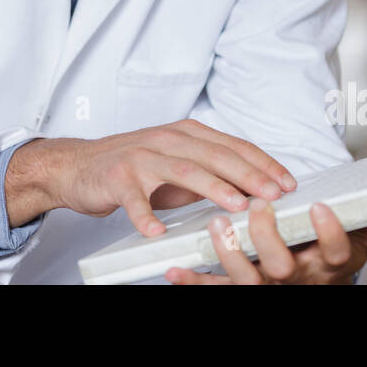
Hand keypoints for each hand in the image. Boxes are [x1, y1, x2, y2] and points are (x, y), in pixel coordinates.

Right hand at [4, 119, 297, 233]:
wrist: (78, 166)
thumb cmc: (133, 167)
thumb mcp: (177, 165)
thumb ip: (211, 172)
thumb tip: (255, 189)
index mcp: (186, 134)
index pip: (233, 146)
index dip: (262, 163)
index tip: (288, 182)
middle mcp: (166, 140)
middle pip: (214, 155)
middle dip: (248, 175)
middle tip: (273, 194)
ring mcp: (141, 157)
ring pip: (182, 170)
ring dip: (212, 187)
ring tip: (234, 206)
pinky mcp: (117, 178)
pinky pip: (134, 199)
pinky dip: (146, 216)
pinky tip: (158, 231)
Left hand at [166, 199, 366, 284]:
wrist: (306, 295)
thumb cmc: (324, 264)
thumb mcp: (354, 249)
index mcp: (323, 265)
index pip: (333, 251)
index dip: (330, 232)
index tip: (323, 207)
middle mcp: (293, 278)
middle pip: (282, 266)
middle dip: (268, 238)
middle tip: (258, 209)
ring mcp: (263, 287)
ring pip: (245, 278)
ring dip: (229, 254)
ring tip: (217, 226)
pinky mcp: (236, 290)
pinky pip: (213, 290)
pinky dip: (193, 281)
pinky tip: (174, 270)